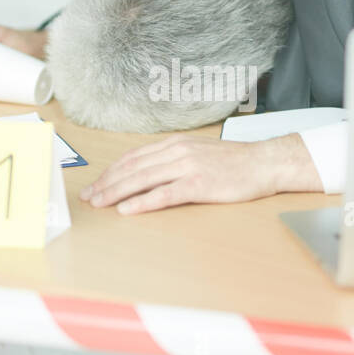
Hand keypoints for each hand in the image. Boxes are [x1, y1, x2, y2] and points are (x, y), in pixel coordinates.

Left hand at [80, 132, 322, 214]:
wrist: (264, 163)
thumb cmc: (234, 163)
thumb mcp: (198, 153)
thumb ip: (173, 160)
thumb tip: (149, 172)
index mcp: (174, 144)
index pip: (134, 157)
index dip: (111, 171)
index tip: (96, 184)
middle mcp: (177, 152)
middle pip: (132, 168)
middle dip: (106, 183)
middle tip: (89, 197)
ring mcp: (187, 167)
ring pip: (142, 179)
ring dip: (117, 192)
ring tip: (100, 203)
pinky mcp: (198, 185)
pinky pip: (163, 195)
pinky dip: (142, 202)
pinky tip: (127, 210)